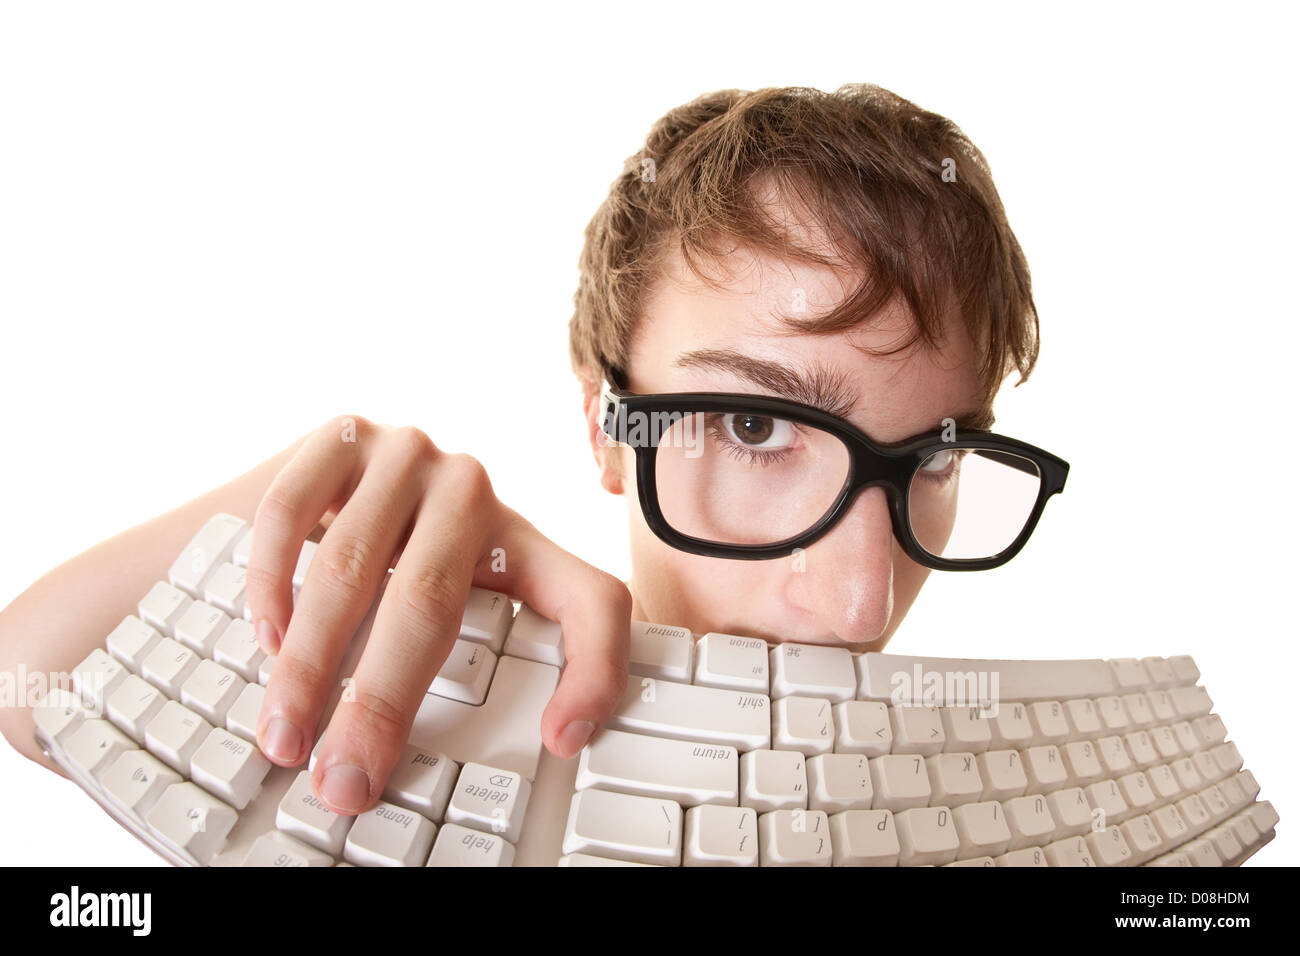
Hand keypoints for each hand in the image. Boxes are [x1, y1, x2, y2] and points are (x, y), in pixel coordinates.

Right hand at [244, 414, 629, 814]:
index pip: (591, 599)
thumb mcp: (462, 601)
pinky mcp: (343, 434)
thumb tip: (495, 755)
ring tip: (287, 730)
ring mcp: (407, 454)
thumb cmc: (405, 560)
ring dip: (308, 663)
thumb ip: (475, 665)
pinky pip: (295, 516)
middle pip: (429, 603)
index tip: (562, 740)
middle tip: (344, 778)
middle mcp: (471, 490)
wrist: (338, 477)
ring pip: (351, 566)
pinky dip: (274, 585)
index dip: (595, 671)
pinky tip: (270, 636)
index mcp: (524, 541)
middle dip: (380, 703)